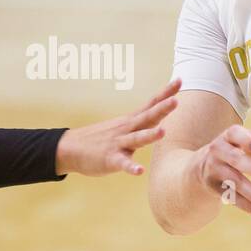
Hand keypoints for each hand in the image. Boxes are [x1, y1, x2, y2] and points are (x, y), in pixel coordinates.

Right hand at [55, 79, 181, 175]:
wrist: (70, 148)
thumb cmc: (101, 138)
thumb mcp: (122, 127)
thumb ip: (141, 123)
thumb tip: (160, 117)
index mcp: (131, 121)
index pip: (151, 103)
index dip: (166, 92)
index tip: (180, 79)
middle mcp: (126, 129)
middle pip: (147, 117)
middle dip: (162, 109)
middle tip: (176, 100)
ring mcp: (118, 143)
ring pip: (136, 139)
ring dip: (149, 135)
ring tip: (163, 131)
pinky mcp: (111, 159)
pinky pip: (123, 163)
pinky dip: (131, 167)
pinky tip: (139, 171)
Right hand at [192, 122, 250, 215]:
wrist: (203, 167)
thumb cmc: (237, 150)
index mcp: (230, 135)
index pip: (236, 134)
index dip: (247, 141)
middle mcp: (218, 150)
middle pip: (234, 158)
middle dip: (250, 167)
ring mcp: (214, 169)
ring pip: (233, 181)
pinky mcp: (213, 185)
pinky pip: (230, 195)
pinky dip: (245, 205)